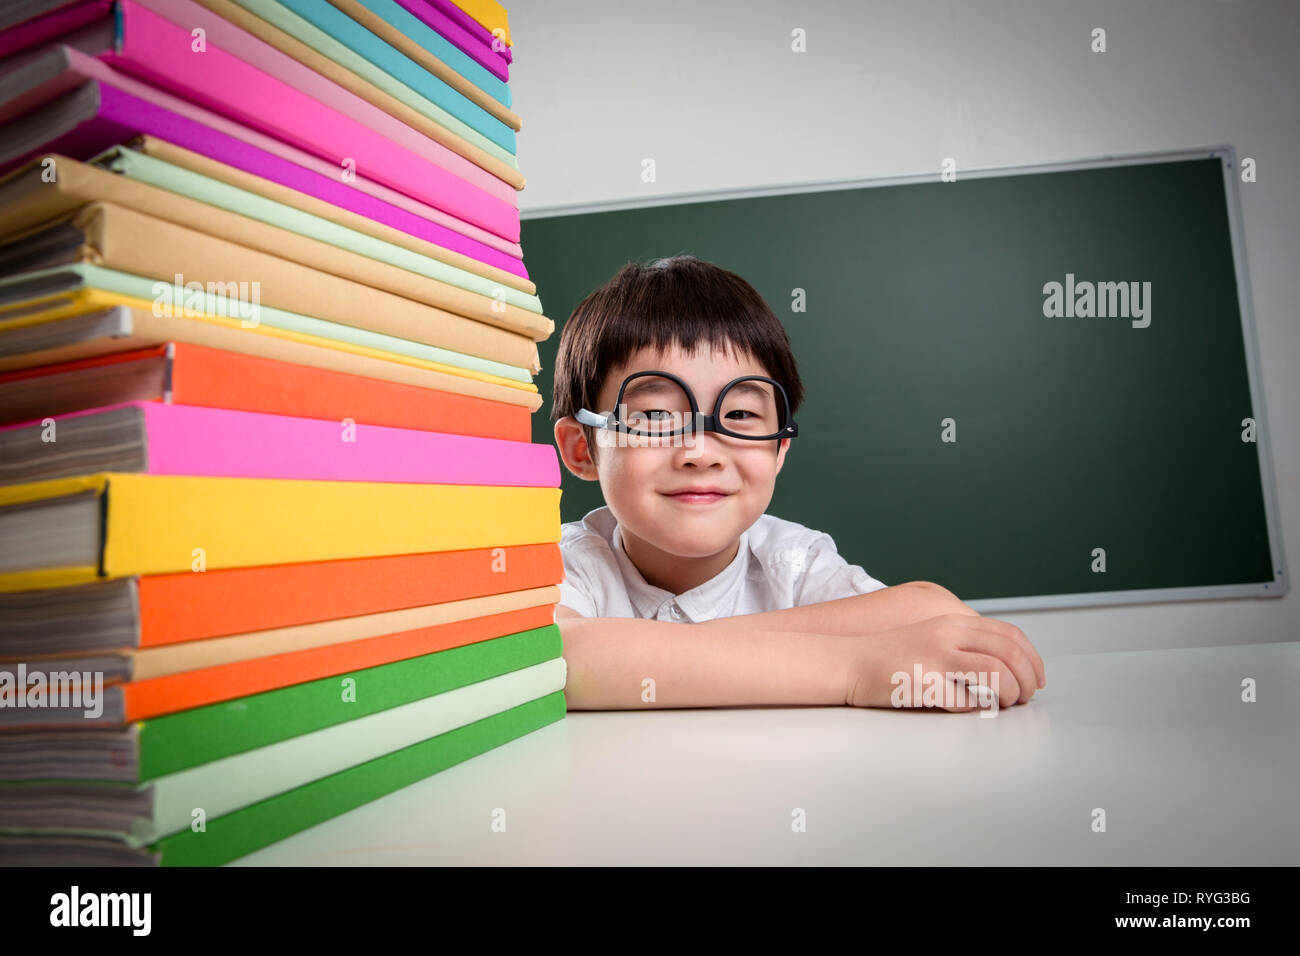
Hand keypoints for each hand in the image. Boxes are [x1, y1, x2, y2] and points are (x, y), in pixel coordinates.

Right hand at [844, 614, 1044, 710]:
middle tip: (1023, 697)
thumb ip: (964, 644)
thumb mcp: (931, 636)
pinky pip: (967, 699)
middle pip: (1010, 653)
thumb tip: (1006, 667)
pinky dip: (977, 707)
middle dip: (1026, 680)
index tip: (1036, 678)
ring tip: (1002, 704)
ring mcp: (935, 658)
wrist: (848, 662)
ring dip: (1008, 695)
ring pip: (996, 674)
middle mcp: (947, 635)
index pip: (1010, 635)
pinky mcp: (924, 683)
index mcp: (953, 622)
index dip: (1032, 658)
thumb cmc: (889, 656)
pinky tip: (968, 707)